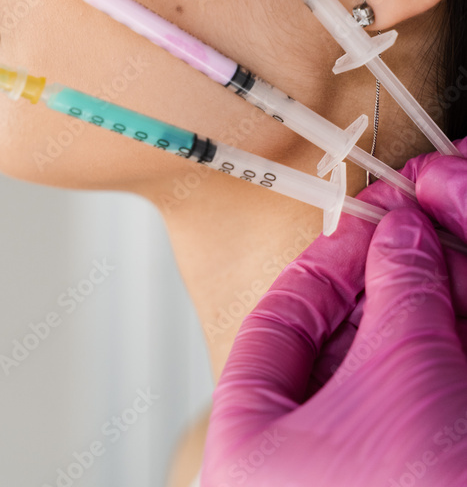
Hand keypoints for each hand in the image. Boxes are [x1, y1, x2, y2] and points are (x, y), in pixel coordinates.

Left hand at [202, 144, 466, 485]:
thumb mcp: (408, 367)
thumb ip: (399, 287)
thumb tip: (402, 233)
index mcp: (243, 449)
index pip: (277, 324)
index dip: (329, 265)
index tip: (370, 227)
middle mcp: (276, 474)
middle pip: (324, 351)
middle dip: (382, 294)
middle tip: (419, 247)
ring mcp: (328, 486)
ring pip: (367, 385)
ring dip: (412, 328)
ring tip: (448, 282)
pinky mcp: (382, 485)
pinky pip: (395, 418)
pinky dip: (424, 372)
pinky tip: (456, 333)